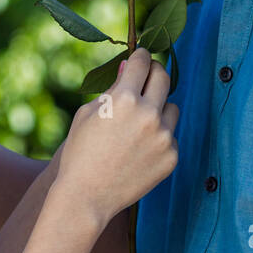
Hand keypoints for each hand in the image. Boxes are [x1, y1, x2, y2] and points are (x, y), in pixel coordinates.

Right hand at [54, 47, 179, 228]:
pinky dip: (159, 138)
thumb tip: (130, 66)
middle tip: (147, 78)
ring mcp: (163, 137)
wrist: (86, 197)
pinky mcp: (171, 156)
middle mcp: (148, 114)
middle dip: (155, 73)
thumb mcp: (87, 113)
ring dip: (160, 108)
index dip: (141, 56)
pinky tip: (140, 151)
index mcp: (124, 98)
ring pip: (172, 108)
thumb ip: (112, 87)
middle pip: (164, 78)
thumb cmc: (80, 153)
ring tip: (139, 125)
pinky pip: (171, 136)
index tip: (142, 57)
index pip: (142, 62)